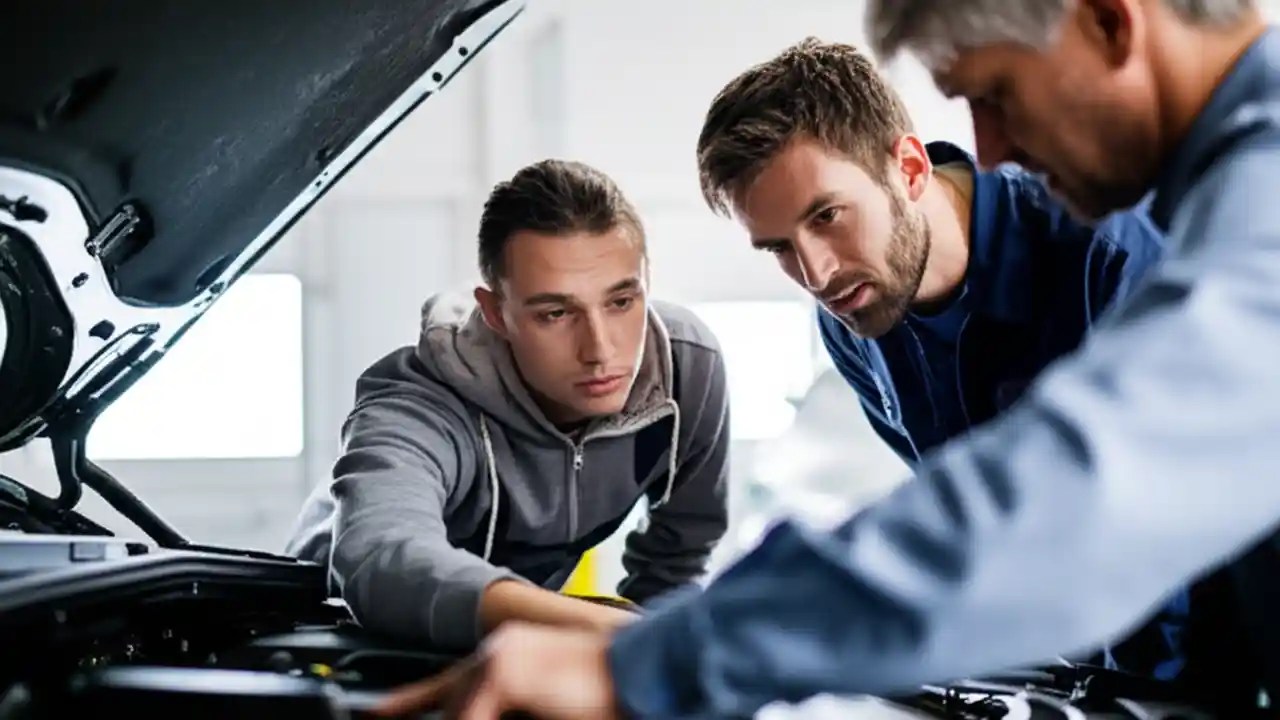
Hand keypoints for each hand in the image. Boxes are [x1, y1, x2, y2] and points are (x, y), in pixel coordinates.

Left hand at [372, 622, 622, 719]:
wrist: (646, 669)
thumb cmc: (608, 692)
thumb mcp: (548, 706)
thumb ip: (513, 706)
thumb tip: (476, 712)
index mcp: (507, 657)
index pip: (442, 687)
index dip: (405, 703)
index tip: (375, 714)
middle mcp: (496, 651)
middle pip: (451, 706)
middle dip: (448, 719)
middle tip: (478, 713)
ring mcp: (497, 659)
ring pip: (459, 713)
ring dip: (471, 717)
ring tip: (538, 706)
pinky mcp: (503, 674)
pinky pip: (470, 718)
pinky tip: (513, 712)